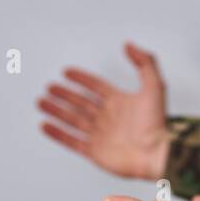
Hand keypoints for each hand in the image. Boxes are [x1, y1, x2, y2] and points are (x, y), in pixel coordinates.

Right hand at [37, 41, 169, 179]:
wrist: (156, 154)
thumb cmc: (158, 124)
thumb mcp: (155, 85)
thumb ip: (144, 62)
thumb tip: (130, 45)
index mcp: (120, 102)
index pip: (95, 86)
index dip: (81, 78)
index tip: (67, 72)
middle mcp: (108, 118)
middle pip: (80, 102)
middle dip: (64, 94)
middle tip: (49, 87)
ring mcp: (100, 135)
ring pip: (72, 119)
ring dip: (56, 111)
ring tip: (41, 102)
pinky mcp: (95, 152)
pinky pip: (71, 141)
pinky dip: (57, 134)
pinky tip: (45, 125)